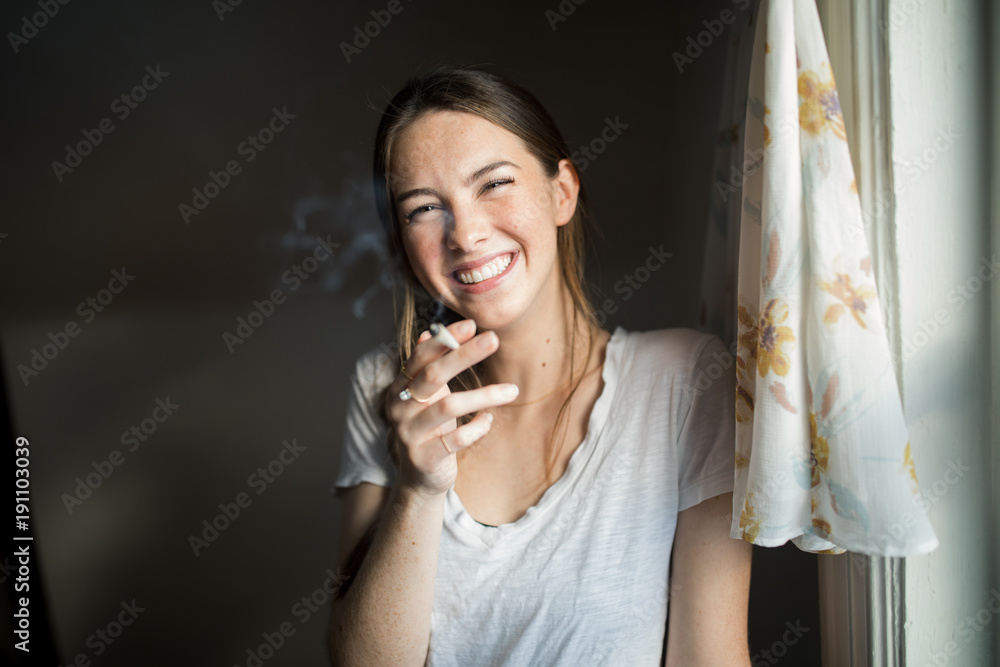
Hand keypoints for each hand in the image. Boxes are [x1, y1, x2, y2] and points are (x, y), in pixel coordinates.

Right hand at [387, 319, 519, 496]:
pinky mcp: (423, 457)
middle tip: (494, 339)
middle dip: (465, 355)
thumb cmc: (430, 428)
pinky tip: (489, 421)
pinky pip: (455, 439)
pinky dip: (477, 428)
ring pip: (448, 406)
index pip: (421, 357)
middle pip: (433, 375)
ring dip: (484, 395)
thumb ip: (428, 367)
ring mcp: (409, 433)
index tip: (472, 325)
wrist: (420, 478)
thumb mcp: (429, 396)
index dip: (445, 340)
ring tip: (512, 391)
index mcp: (401, 387)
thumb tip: (430, 331)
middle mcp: (400, 407)